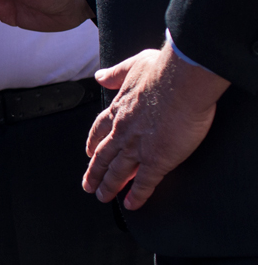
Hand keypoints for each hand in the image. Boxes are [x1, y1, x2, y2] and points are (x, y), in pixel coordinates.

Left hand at [84, 40, 228, 209]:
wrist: (181, 82)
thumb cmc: (162, 71)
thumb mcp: (132, 65)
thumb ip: (115, 73)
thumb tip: (100, 76)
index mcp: (118, 109)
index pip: (99, 130)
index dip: (92, 142)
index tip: (88, 152)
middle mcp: (122, 131)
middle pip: (102, 156)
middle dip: (94, 172)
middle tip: (87, 184)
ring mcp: (137, 147)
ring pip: (117, 172)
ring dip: (108, 186)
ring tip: (102, 197)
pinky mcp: (157, 160)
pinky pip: (144, 183)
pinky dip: (136, 196)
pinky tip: (131, 205)